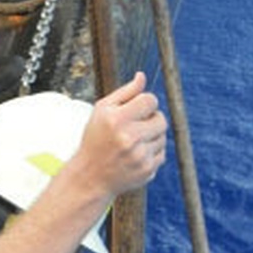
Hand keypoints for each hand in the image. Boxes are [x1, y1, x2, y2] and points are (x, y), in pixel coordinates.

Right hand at [80, 71, 167, 201]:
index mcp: (116, 119)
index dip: (146, 102)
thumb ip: (125, 92)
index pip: (150, 100)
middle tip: (135, 125)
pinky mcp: (147, 170)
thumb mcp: (102, 111)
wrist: (90, 176)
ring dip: (152, 136)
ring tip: (133, 142)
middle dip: (151, 119)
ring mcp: (139, 156)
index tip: (137, 109)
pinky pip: (162, 153)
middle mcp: (129, 138)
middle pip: (161, 119)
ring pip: (163, 136)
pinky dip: (151, 152)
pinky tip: (135, 155)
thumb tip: (142, 75)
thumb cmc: (96, 138)